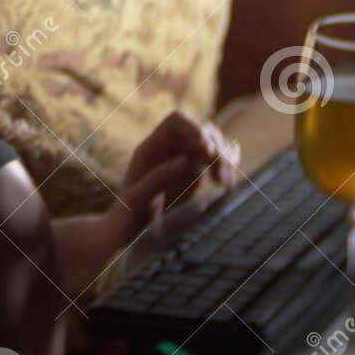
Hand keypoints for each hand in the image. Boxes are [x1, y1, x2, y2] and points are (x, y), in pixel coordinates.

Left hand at [103, 110, 241, 247]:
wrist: (127, 234)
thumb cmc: (126, 216)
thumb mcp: (136, 199)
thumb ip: (159, 178)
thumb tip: (187, 160)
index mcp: (151, 148)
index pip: (177, 121)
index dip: (196, 129)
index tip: (207, 152)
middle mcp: (169, 149)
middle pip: (202, 130)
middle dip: (216, 149)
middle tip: (220, 177)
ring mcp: (184, 159)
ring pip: (214, 144)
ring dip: (226, 159)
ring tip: (225, 184)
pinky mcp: (195, 174)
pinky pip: (218, 159)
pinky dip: (228, 166)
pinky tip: (228, 182)